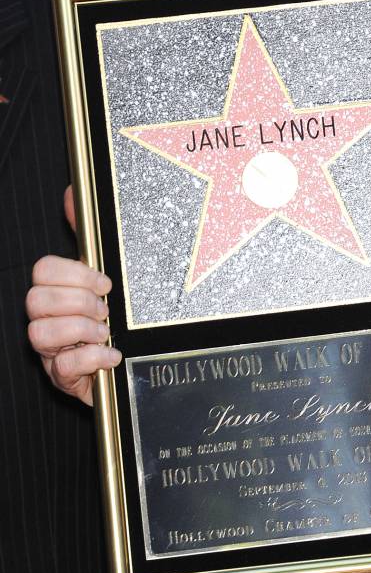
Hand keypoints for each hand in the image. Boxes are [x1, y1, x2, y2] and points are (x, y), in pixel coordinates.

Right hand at [26, 188, 119, 404]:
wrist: (134, 366)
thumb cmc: (115, 319)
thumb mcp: (106, 278)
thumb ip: (87, 239)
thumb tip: (72, 194)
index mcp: (57, 292)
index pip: (43, 270)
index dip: (74, 272)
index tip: (104, 282)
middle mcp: (46, 319)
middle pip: (35, 299)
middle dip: (77, 301)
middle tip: (104, 309)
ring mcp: (50, 351)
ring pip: (40, 333)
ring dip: (81, 330)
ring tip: (105, 333)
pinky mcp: (62, 379)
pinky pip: (61, 368)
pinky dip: (91, 359)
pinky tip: (111, 355)